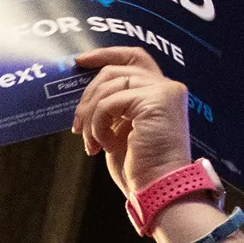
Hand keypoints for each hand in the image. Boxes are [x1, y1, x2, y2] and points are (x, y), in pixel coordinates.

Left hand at [69, 45, 195, 201]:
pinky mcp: (156, 100)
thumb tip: (84, 101)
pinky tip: (104, 145)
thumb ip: (112, 110)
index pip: (132, 58)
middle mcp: (166, 86)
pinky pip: (109, 103)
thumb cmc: (140, 168)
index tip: (78, 61)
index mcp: (159, 92)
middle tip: (77, 127)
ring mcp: (163, 91)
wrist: (159, 188)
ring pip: (108, 87)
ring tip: (91, 143)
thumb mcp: (120, 132)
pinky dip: (98, 125)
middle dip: (87, 97)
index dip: (105, 55)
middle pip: (113, 71)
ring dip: (90, 117)